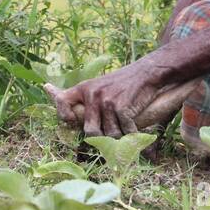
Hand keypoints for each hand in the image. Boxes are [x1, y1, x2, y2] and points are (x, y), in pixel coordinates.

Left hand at [45, 59, 199, 137]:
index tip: (73, 121)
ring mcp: (107, 101)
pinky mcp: (121, 107)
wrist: (147, 72)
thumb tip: (62, 106)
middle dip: (102, 137)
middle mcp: (92, 94)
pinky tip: (134, 128)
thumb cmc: (123, 82)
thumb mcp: (100, 85)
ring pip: (109, 134)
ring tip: (124, 128)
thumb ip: (86, 99)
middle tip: (110, 133)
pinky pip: (124, 130)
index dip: (65, 116)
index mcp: (84, 88)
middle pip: (90, 131)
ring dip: (120, 135)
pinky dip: (131, 132)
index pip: (62, 102)